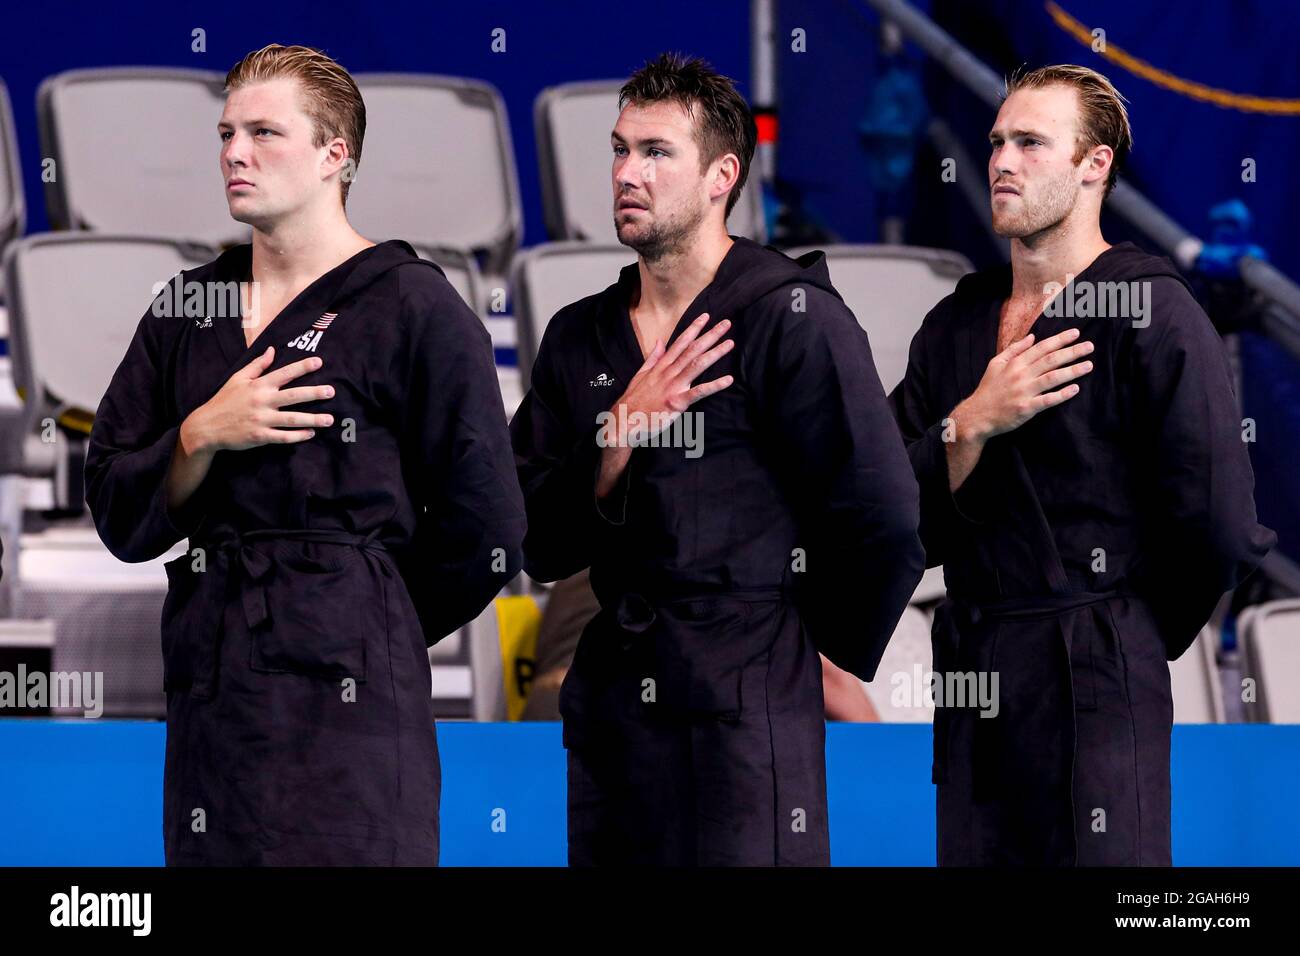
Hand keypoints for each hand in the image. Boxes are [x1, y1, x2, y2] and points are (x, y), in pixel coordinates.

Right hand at [181, 346, 335, 453]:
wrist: (206, 426)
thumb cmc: (224, 401)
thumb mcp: (237, 379)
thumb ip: (257, 365)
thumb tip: (272, 350)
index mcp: (258, 385)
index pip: (284, 373)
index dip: (302, 367)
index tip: (319, 362)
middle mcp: (261, 401)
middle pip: (292, 396)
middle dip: (313, 393)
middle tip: (331, 392)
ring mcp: (261, 419)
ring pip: (291, 419)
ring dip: (312, 419)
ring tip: (330, 419)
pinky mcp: (259, 436)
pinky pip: (282, 437)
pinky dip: (297, 436)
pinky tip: (311, 434)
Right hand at [607, 312, 734, 446]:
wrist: (624, 420)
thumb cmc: (633, 400)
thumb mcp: (640, 374)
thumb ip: (653, 357)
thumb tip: (660, 341)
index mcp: (661, 366)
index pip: (680, 343)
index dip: (693, 328)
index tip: (706, 316)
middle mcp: (668, 373)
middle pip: (692, 350)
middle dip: (710, 335)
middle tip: (726, 324)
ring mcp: (673, 387)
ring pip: (696, 365)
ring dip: (714, 353)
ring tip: (729, 343)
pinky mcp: (676, 403)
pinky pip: (698, 392)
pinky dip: (714, 386)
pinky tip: (728, 379)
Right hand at [953, 328, 1093, 442]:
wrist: (976, 415)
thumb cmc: (988, 389)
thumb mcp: (995, 364)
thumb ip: (1014, 349)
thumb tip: (1031, 337)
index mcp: (1014, 363)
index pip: (1041, 347)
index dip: (1059, 340)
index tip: (1075, 334)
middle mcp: (1020, 375)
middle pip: (1051, 360)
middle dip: (1072, 352)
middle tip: (1090, 346)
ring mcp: (1024, 392)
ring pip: (1052, 378)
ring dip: (1072, 371)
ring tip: (1089, 365)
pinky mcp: (1026, 408)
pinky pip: (1047, 400)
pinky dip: (1062, 394)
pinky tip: (1075, 389)